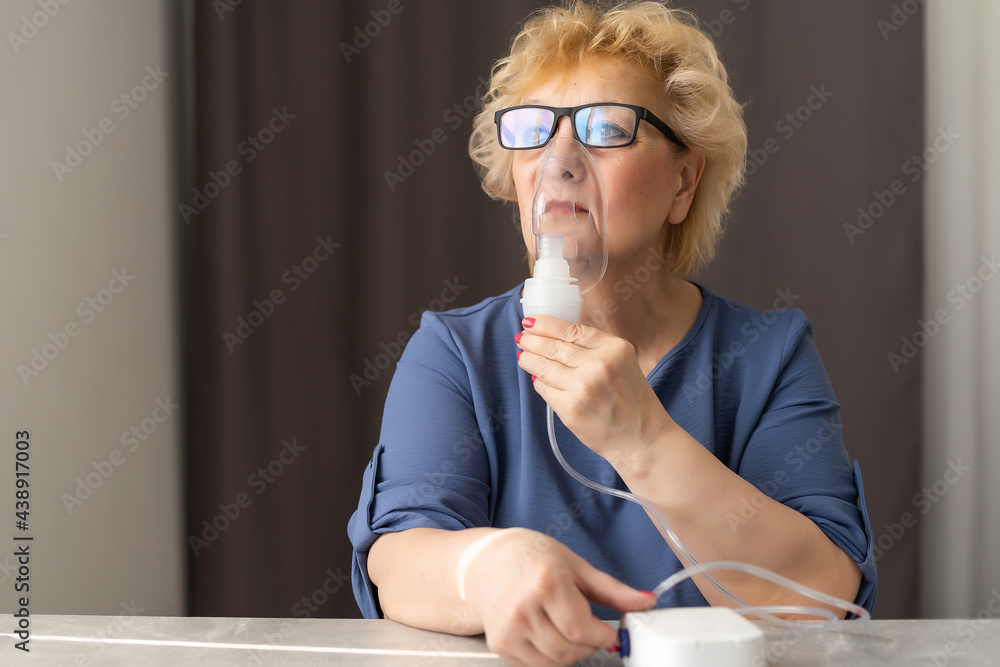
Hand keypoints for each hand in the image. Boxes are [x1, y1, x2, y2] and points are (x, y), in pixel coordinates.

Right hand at [461, 528, 655, 665]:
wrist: (486, 561)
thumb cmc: (530, 557)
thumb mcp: (575, 566)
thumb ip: (613, 590)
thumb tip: (645, 602)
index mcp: (544, 584)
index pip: (583, 630)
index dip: (604, 636)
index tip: (610, 632)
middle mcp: (522, 609)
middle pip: (570, 650)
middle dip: (589, 644)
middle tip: (590, 628)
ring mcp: (508, 630)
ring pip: (555, 662)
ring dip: (570, 652)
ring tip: (567, 627)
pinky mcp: (499, 645)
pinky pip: (536, 666)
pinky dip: (550, 656)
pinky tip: (548, 633)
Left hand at [515, 315, 670, 466]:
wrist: (642, 438)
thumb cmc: (632, 401)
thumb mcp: (624, 362)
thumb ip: (596, 347)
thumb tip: (558, 334)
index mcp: (614, 348)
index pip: (570, 329)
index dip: (545, 324)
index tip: (531, 322)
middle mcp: (598, 364)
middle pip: (552, 345)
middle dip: (531, 339)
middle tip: (522, 337)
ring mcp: (582, 387)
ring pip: (543, 366)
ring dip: (528, 358)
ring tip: (523, 354)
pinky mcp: (570, 409)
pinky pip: (544, 388)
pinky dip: (538, 382)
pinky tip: (537, 378)